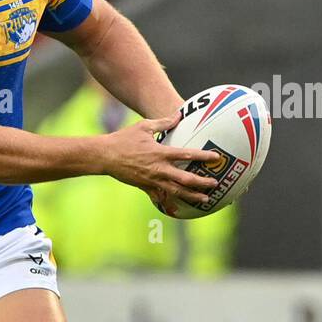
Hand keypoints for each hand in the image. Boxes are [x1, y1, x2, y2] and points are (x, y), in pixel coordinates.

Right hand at [100, 114, 222, 211]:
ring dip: (192, 195)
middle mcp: (159, 168)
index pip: (187, 155)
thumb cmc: (123, 139)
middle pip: (185, 178)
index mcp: (160, 152)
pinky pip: (159, 196)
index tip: (216, 158)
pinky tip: (179, 206)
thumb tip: (178, 115)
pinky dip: (170, 202)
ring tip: (205, 199)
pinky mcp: (144, 186)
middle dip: (202, 182)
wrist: (105, 156)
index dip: (203, 156)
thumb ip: (163, 122)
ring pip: (176, 191)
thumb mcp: (143, 126)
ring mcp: (152, 180)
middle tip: (215, 183)